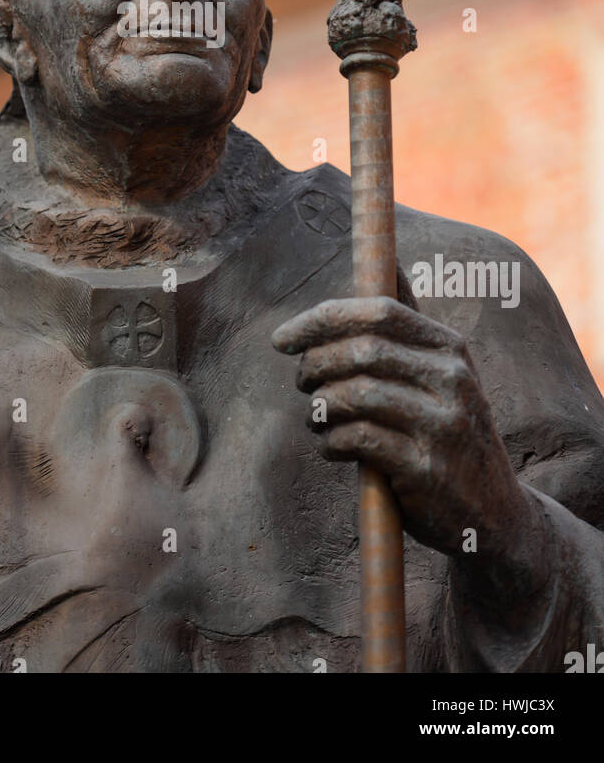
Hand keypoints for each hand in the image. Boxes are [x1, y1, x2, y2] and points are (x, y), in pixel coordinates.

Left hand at [271, 296, 546, 588]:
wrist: (493, 515)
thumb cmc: (448, 432)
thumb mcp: (443, 374)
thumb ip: (410, 324)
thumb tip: (387, 260)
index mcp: (450, 348)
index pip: (377, 311)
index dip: (322, 318)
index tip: (282, 338)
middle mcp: (453, 380)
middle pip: (362, 350)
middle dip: (314, 363)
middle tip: (299, 381)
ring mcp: (443, 425)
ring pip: (355, 394)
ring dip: (318, 405)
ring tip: (314, 416)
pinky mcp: (426, 469)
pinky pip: (358, 439)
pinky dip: (330, 441)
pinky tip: (331, 446)